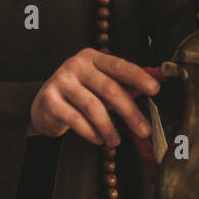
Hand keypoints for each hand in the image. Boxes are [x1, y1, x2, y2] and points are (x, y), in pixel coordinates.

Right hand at [28, 49, 159, 146]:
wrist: (43, 106)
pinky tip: (98, 139)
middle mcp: (75, 65)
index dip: (138, 77)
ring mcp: (60, 81)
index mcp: (92, 58)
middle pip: (109, 89)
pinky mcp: (49, 100)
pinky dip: (91, 133)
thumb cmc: (79, 95)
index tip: (155, 90)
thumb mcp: (99, 85)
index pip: (119, 65)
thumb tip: (152, 89)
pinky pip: (76, 120)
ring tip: (115, 140)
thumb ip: (122, 85)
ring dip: (109, 128)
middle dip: (130, 112)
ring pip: (93, 107)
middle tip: (143, 130)